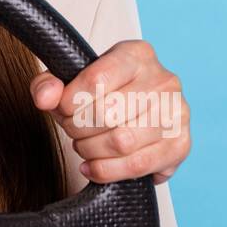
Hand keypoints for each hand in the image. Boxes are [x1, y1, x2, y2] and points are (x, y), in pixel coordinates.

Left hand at [30, 39, 189, 184]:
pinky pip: (138, 165)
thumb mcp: (72, 78)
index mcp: (137, 54)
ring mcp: (177, 113)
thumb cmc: (104, 92)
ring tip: (83, 145)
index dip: (70, 102)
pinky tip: (93, 166)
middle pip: (107, 113)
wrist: (138, 109)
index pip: (96, 80)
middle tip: (71, 129)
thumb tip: (45, 98)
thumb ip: (49, 84)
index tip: (61, 109)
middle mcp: (164, 80)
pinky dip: (107, 171)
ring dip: (91, 150)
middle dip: (78, 128)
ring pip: (122, 141)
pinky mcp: (181, 144)